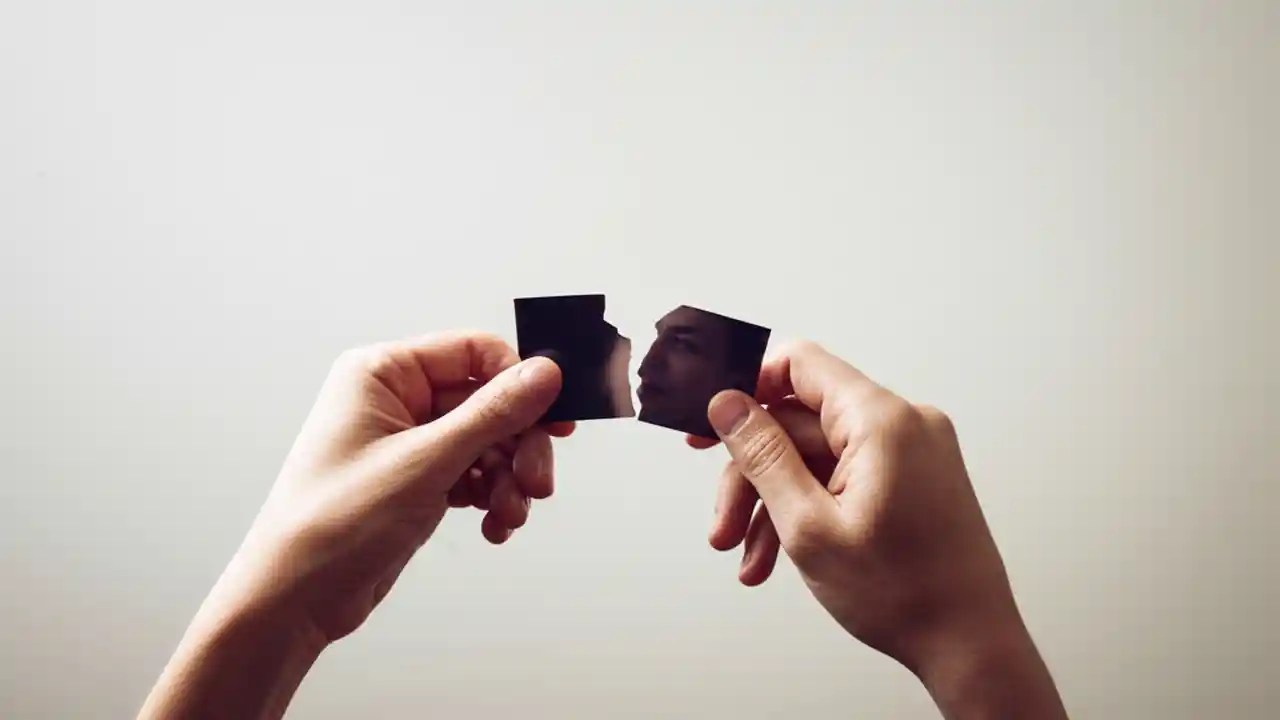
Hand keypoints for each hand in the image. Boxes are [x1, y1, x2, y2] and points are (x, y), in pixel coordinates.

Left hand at [140, 332, 569, 719]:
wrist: (294, 599)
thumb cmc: (331, 523)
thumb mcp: (425, 462)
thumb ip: (492, 414)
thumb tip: (543, 374)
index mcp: (383, 372)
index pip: (474, 352)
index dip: (521, 382)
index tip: (555, 420)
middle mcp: (395, 399)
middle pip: (489, 401)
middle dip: (519, 444)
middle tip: (537, 482)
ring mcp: (408, 442)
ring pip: (488, 442)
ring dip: (509, 478)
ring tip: (509, 514)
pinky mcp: (418, 480)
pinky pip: (474, 474)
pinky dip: (492, 497)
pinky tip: (493, 526)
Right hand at [698, 341, 1066, 718]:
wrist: (971, 645)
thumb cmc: (906, 595)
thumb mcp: (808, 526)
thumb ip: (763, 456)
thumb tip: (728, 404)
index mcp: (881, 420)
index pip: (800, 364)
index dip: (746, 387)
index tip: (709, 425)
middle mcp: (903, 423)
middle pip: (799, 423)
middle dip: (752, 475)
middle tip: (721, 526)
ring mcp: (912, 451)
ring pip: (816, 457)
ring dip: (774, 503)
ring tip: (749, 560)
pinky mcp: (913, 477)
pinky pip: (844, 476)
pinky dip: (810, 509)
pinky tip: (781, 557)